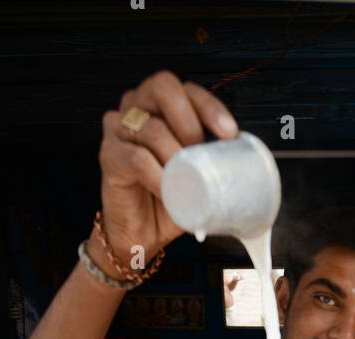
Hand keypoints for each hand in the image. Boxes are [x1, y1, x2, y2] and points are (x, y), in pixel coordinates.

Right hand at [94, 71, 237, 270]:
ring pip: (151, 127)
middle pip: (162, 88)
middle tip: (199, 151)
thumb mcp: (197, 177)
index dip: (209, 106)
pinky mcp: (109, 156)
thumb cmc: (166, 202)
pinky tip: (165, 188)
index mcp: (160, 107)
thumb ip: (213, 161)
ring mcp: (119, 130)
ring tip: (185, 178)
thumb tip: (245, 158)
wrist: (140, 235)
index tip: (229, 133)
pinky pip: (136, 158)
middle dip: (189, 120)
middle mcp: (137, 108)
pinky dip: (156, 175)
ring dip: (174, 154)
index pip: (186, 90)